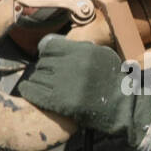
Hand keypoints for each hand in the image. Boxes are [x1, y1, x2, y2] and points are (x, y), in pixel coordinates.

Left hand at [17, 35, 150, 145]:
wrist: (122, 107)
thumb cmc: (112, 81)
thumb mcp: (102, 55)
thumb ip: (81, 49)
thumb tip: (60, 44)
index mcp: (83, 51)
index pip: (51, 47)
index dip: (47, 53)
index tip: (49, 60)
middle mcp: (73, 65)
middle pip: (44, 62)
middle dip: (44, 69)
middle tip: (47, 76)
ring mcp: (66, 83)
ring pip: (38, 76)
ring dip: (37, 81)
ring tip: (41, 85)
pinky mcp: (62, 101)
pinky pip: (35, 92)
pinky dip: (29, 91)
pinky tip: (28, 91)